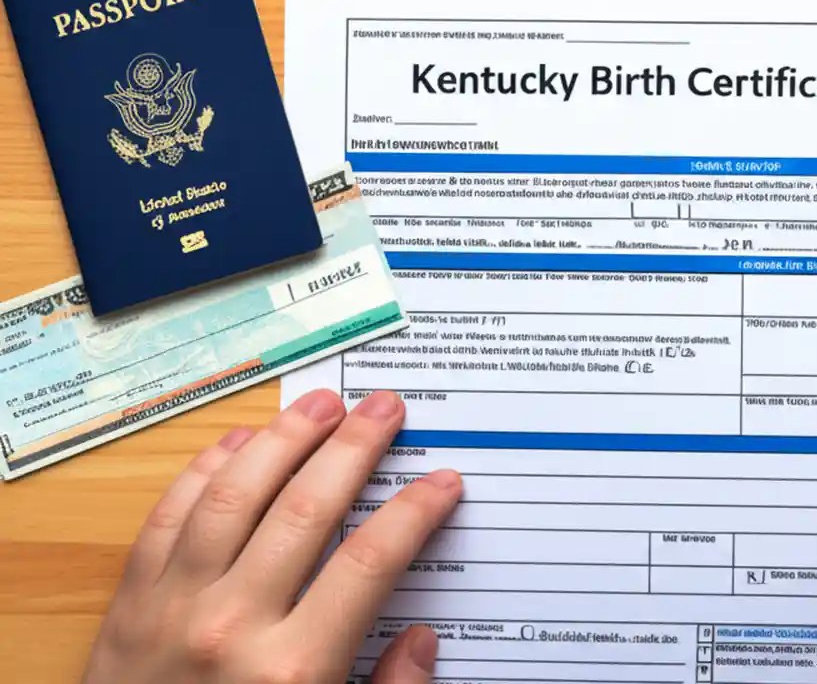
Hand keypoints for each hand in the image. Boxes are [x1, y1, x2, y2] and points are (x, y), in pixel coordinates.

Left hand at [81, 389, 460, 683]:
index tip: (442, 482)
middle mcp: (233, 627)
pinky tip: (236, 442)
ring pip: (234, 496)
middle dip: (354, 449)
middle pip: (306, 510)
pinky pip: (168, 518)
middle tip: (384, 408)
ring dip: (281, 440)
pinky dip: (202, 472)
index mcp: (294, 671)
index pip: (371, 562)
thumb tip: (422, 640)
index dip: (414, 513)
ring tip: (318, 404)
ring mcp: (173, 609)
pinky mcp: (130, 605)